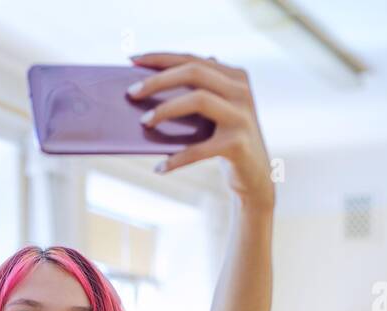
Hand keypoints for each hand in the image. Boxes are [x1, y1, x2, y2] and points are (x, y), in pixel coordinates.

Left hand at [126, 52, 273, 209]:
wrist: (256, 176)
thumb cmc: (224, 141)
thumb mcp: (214, 112)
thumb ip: (197, 91)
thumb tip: (151, 82)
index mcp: (234, 77)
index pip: (192, 60)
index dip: (161, 58)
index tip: (132, 60)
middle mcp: (241, 91)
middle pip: (194, 72)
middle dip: (158, 80)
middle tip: (131, 93)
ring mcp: (242, 116)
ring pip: (198, 99)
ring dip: (165, 110)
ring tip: (143, 123)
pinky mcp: (238, 144)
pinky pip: (200, 149)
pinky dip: (177, 159)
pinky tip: (160, 168)